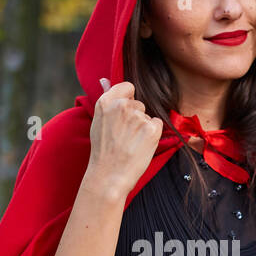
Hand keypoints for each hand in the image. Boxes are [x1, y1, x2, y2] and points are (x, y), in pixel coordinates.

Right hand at [85, 77, 163, 198]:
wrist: (109, 175)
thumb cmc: (103, 150)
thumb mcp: (98, 121)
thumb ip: (106, 99)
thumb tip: (105, 79)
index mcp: (106, 102)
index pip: (128, 87)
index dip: (128, 100)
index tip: (124, 115)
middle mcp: (122, 106)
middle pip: (139, 103)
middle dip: (135, 117)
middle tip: (124, 136)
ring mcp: (138, 117)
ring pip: (147, 116)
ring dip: (143, 127)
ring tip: (130, 143)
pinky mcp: (151, 129)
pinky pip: (157, 124)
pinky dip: (152, 135)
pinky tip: (140, 146)